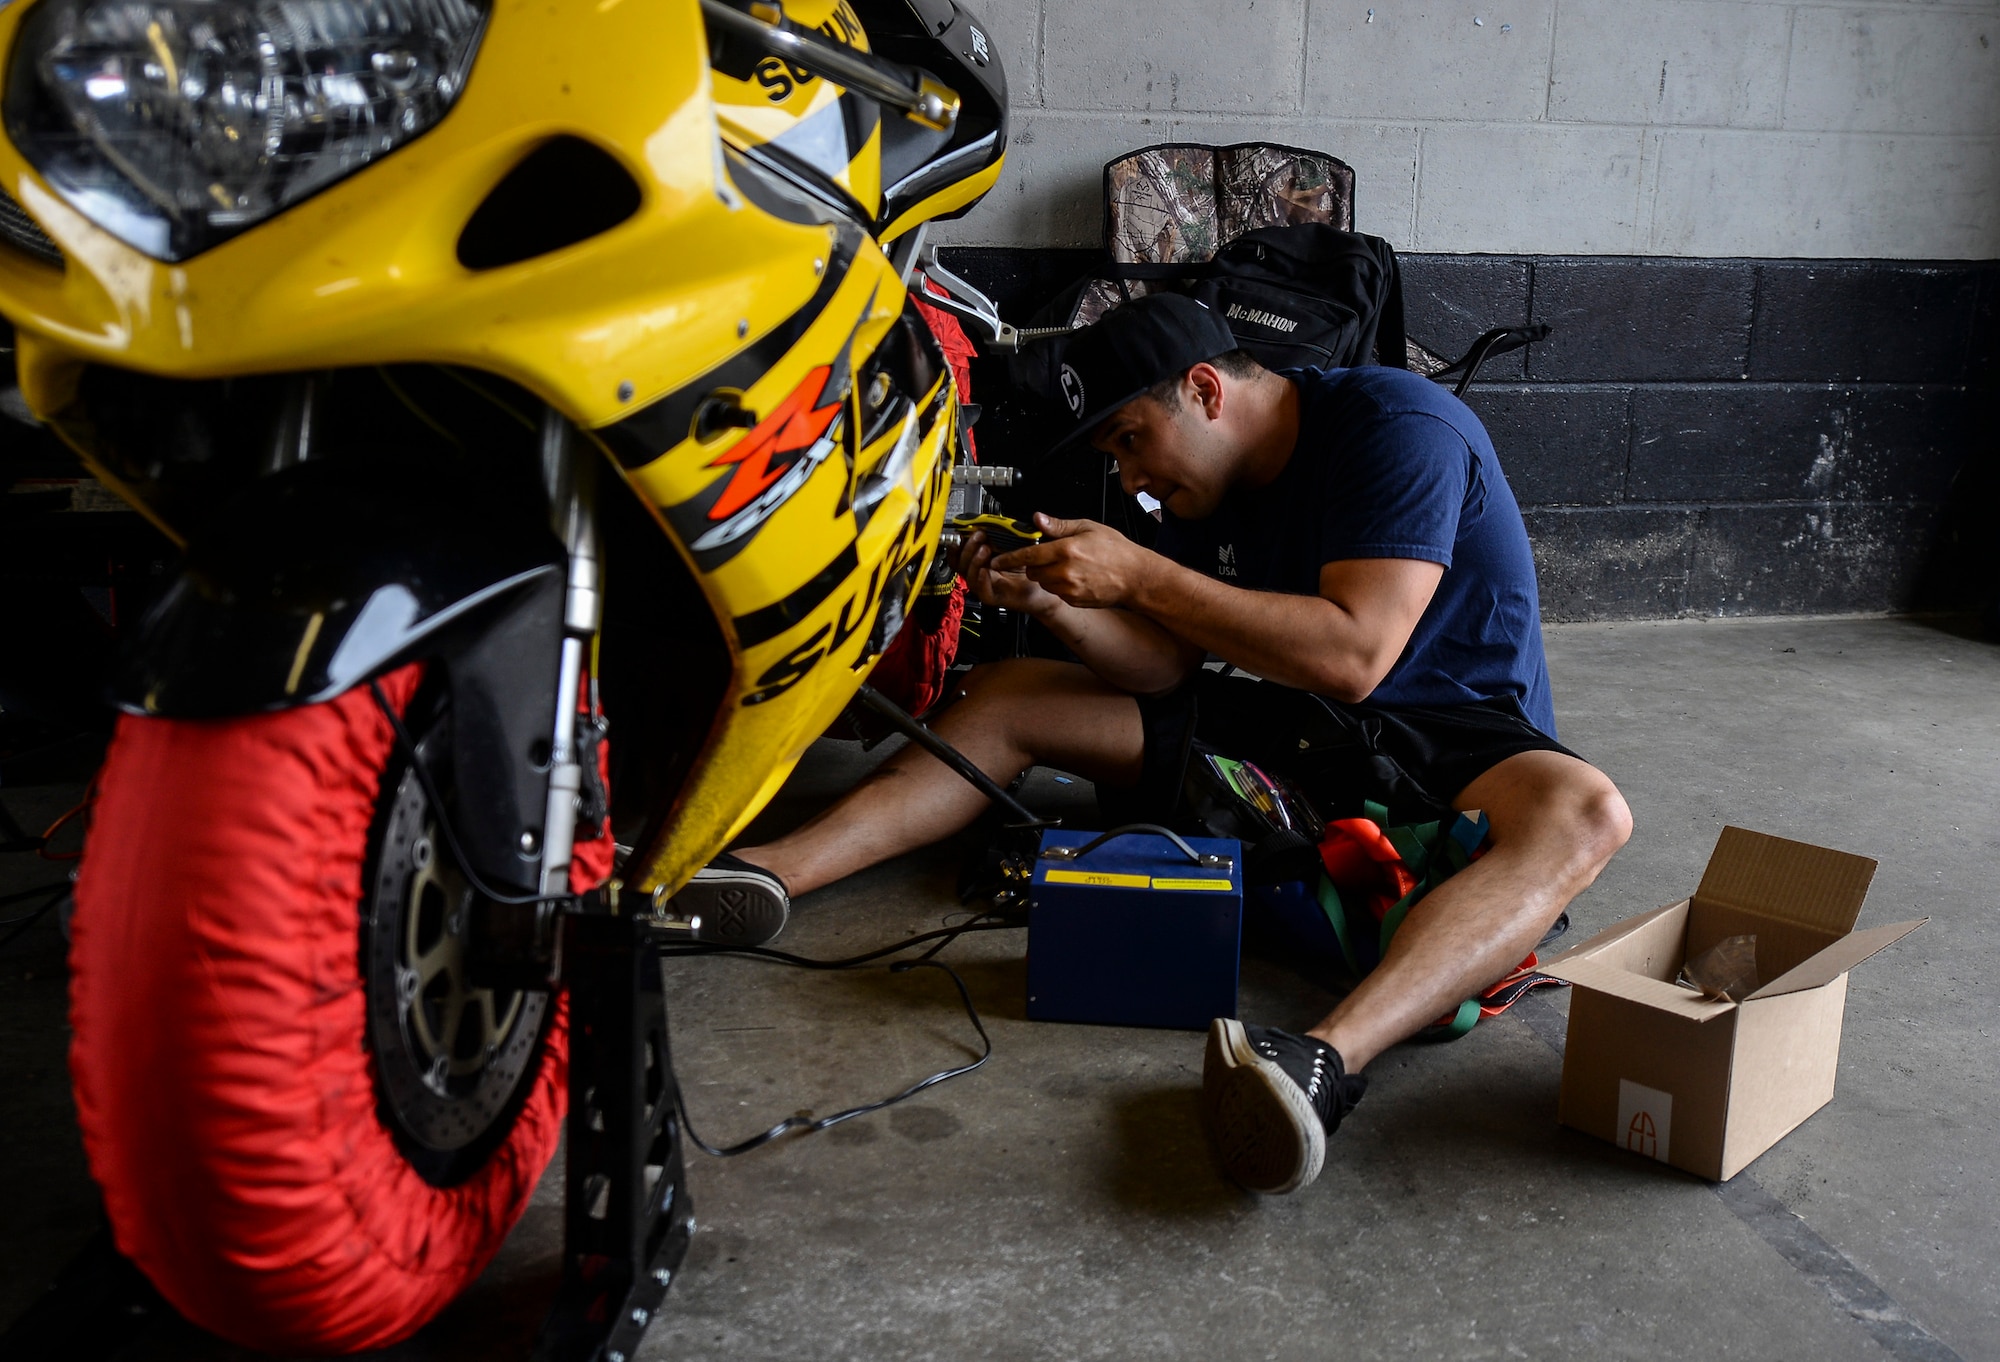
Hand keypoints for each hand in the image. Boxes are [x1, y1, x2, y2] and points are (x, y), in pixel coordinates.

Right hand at [951, 531, 1061, 614]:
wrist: (1046, 585)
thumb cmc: (1032, 565)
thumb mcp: (1016, 543)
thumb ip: (1003, 532)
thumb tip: (990, 521)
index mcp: (981, 557)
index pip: (960, 550)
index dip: (959, 540)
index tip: (964, 529)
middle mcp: (979, 570)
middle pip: (958, 561)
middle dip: (966, 546)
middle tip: (979, 535)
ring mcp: (984, 584)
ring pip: (967, 574)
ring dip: (973, 560)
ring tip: (985, 549)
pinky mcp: (992, 597)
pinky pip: (980, 588)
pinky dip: (980, 578)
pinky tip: (985, 569)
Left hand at [989, 514, 1155, 609]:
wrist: (1136, 577)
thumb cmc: (1117, 552)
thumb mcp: (1088, 528)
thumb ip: (1059, 525)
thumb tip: (1039, 519)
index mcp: (1066, 550)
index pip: (1028, 554)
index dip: (1009, 558)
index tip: (997, 559)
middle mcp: (1065, 572)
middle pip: (1033, 571)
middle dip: (1035, 563)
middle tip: (1050, 556)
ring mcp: (1069, 589)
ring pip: (1043, 583)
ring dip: (1047, 576)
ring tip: (1067, 566)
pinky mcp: (1074, 600)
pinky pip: (1057, 593)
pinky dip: (1060, 586)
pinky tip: (1076, 577)